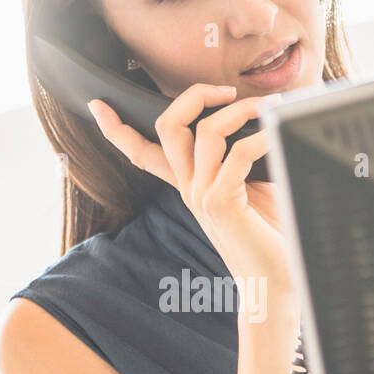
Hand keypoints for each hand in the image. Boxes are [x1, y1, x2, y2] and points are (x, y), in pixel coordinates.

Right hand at [87, 84, 299, 305]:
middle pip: (168, 126)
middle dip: (194, 96)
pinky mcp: (222, 204)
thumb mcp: (252, 188)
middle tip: (228, 91)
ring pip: (204, 131)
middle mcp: (190, 188)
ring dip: (238, 111)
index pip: (141, 153)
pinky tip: (275, 136)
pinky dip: (260, 137)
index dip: (116, 129)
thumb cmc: (271, 235)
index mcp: (190, 184)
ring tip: (268, 109)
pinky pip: (236, 153)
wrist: (274, 283)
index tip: (97, 104)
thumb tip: (262, 116)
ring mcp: (202, 196)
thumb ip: (244, 158)